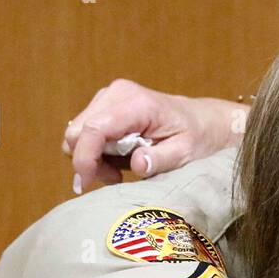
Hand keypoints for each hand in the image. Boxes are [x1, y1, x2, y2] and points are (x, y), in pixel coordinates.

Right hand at [63, 79, 246, 191]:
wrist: (202, 120)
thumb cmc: (196, 137)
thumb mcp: (186, 153)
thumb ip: (161, 159)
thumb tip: (137, 164)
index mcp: (137, 104)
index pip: (94, 129)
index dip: (84, 158)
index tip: (86, 183)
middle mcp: (116, 94)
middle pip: (77, 132)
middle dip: (88, 161)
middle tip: (114, 178)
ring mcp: (108, 97)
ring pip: (76, 133)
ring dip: (91, 158)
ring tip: (118, 170)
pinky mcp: (105, 105)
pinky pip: (84, 132)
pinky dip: (94, 151)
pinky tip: (117, 159)